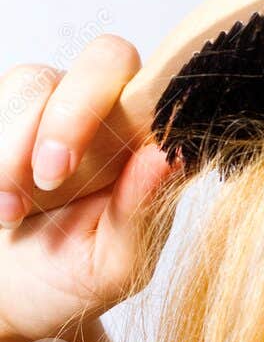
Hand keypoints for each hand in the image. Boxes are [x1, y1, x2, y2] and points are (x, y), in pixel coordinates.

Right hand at [0, 36, 180, 341]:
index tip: (130, 147)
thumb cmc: (70, 281)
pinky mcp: (3, 116)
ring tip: (7, 214)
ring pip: (34, 81)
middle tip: (50, 178)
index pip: (169, 87)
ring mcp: (51, 107)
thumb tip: (166, 155)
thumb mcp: (113, 266)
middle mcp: (110, 116)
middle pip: (105, 60)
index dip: (151, 96)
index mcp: (153, 148)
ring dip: (13, 149)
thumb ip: (141, 214)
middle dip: (70, 115)